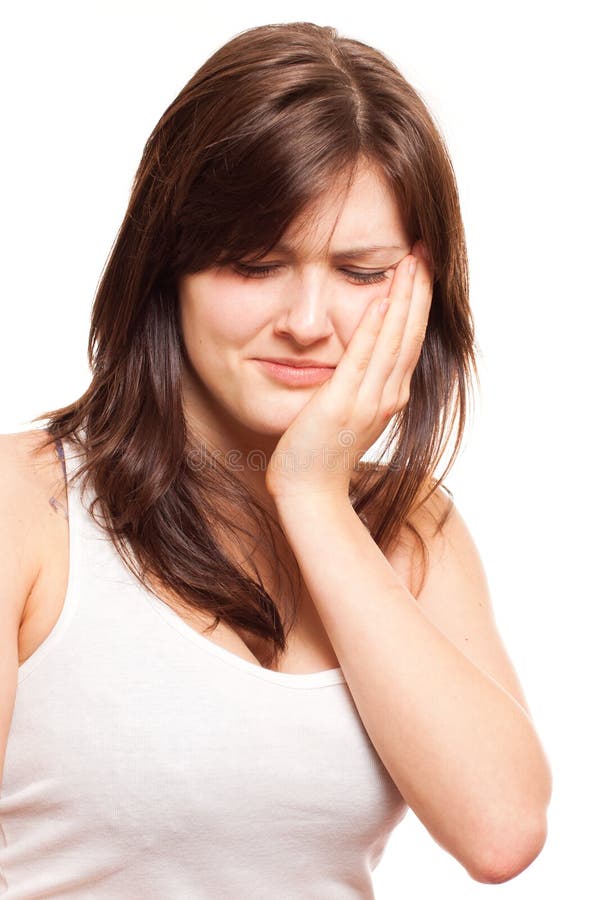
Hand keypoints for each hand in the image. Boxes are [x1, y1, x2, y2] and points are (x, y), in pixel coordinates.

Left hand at [265, 241, 433, 500]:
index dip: (419, 301)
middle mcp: (387, 397)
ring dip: (404, 299)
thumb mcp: (349, 413)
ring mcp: (368, 402)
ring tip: (411, 261)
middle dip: (419, 290)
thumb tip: (361, 354)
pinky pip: (362, 360)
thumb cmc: (321, 454)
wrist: (308, 493)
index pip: (410, 339)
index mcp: (390, 396)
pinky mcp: (341, 405)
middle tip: (426, 250)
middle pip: (410, 333)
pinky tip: (380, 300)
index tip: (421, 266)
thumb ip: (360, 383)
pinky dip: (374, 330)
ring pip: (394, 341)